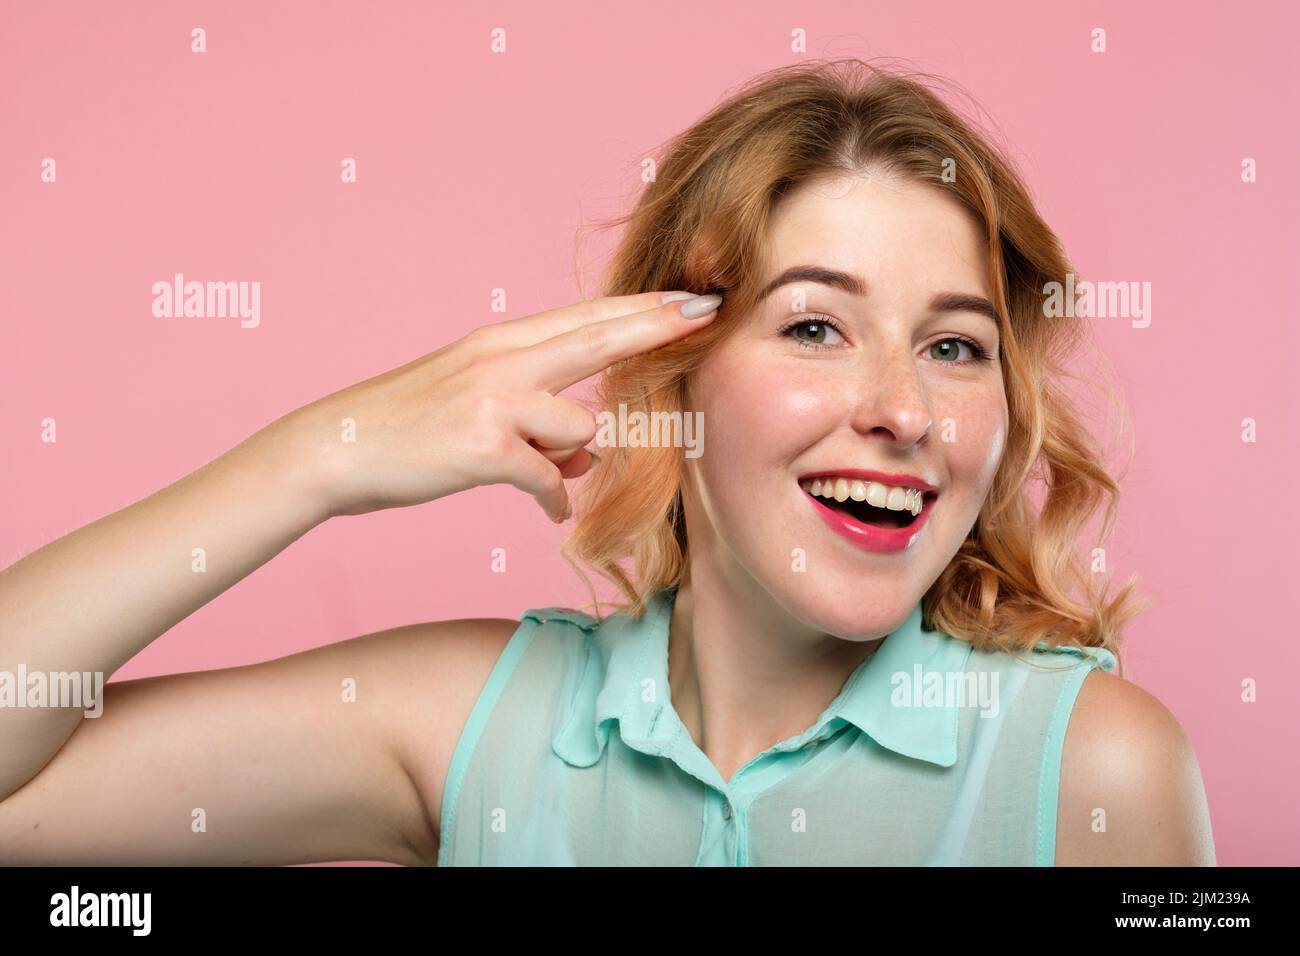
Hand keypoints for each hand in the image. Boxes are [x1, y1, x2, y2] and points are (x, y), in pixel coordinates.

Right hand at [269, 291, 721, 522]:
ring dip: (568, 456)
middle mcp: (501, 359)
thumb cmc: (408, 429)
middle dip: (657, 325)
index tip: (691, 295)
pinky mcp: (482, 446)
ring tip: (533, 468)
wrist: (334, 449)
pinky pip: (548, 478)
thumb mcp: (477, 407)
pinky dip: (550, 499)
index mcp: (501, 343)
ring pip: (579, 427)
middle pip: (597, 337)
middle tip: (710, 310)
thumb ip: (538, 420)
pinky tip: (541, 509)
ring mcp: (492, 400)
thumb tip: (589, 451)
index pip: (586, 318)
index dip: (642, 307)